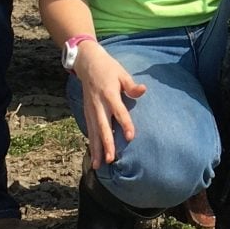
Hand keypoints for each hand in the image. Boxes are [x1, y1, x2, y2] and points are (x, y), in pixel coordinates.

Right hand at [72, 42, 146, 166]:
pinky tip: (94, 156)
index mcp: (109, 94)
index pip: (119, 111)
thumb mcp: (122, 73)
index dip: (125, 124)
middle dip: (106, 144)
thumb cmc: (108, 69)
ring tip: (98, 165)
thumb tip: (143, 90)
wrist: (87, 63)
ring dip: (96, 149)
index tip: (130, 137)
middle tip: (110, 159)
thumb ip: (131, 85)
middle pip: (103, 126)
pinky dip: (91, 143)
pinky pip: (89, 130)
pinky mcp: (87, 112)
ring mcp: (91, 110)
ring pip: (93, 132)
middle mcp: (98, 104)